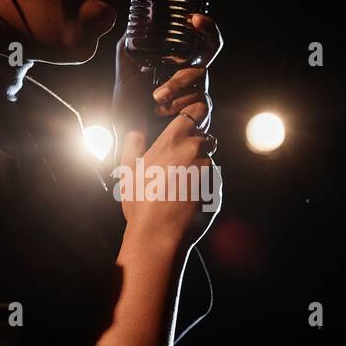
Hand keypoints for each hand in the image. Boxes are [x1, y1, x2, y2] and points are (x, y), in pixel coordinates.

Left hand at [112, 13, 222, 141]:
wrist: (129, 137)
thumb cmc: (129, 108)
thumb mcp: (124, 74)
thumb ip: (128, 48)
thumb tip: (132, 24)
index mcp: (176, 62)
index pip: (198, 39)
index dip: (204, 25)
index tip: (193, 17)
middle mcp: (191, 74)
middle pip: (210, 49)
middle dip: (205, 36)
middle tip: (184, 40)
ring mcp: (198, 92)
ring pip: (200, 74)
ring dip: (176, 83)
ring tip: (155, 98)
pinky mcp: (201, 111)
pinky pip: (200, 98)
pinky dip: (178, 102)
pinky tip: (161, 110)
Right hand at [114, 100, 222, 254]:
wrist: (158, 234)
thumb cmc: (140, 202)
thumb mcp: (128, 169)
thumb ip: (133, 143)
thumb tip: (136, 129)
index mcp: (173, 141)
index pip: (196, 111)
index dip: (195, 115)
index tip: (191, 121)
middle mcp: (194, 150)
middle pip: (205, 139)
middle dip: (195, 148)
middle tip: (177, 167)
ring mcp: (208, 169)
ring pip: (208, 161)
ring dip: (199, 169)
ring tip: (179, 189)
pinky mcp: (217, 188)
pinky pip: (212, 181)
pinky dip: (204, 187)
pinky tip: (187, 200)